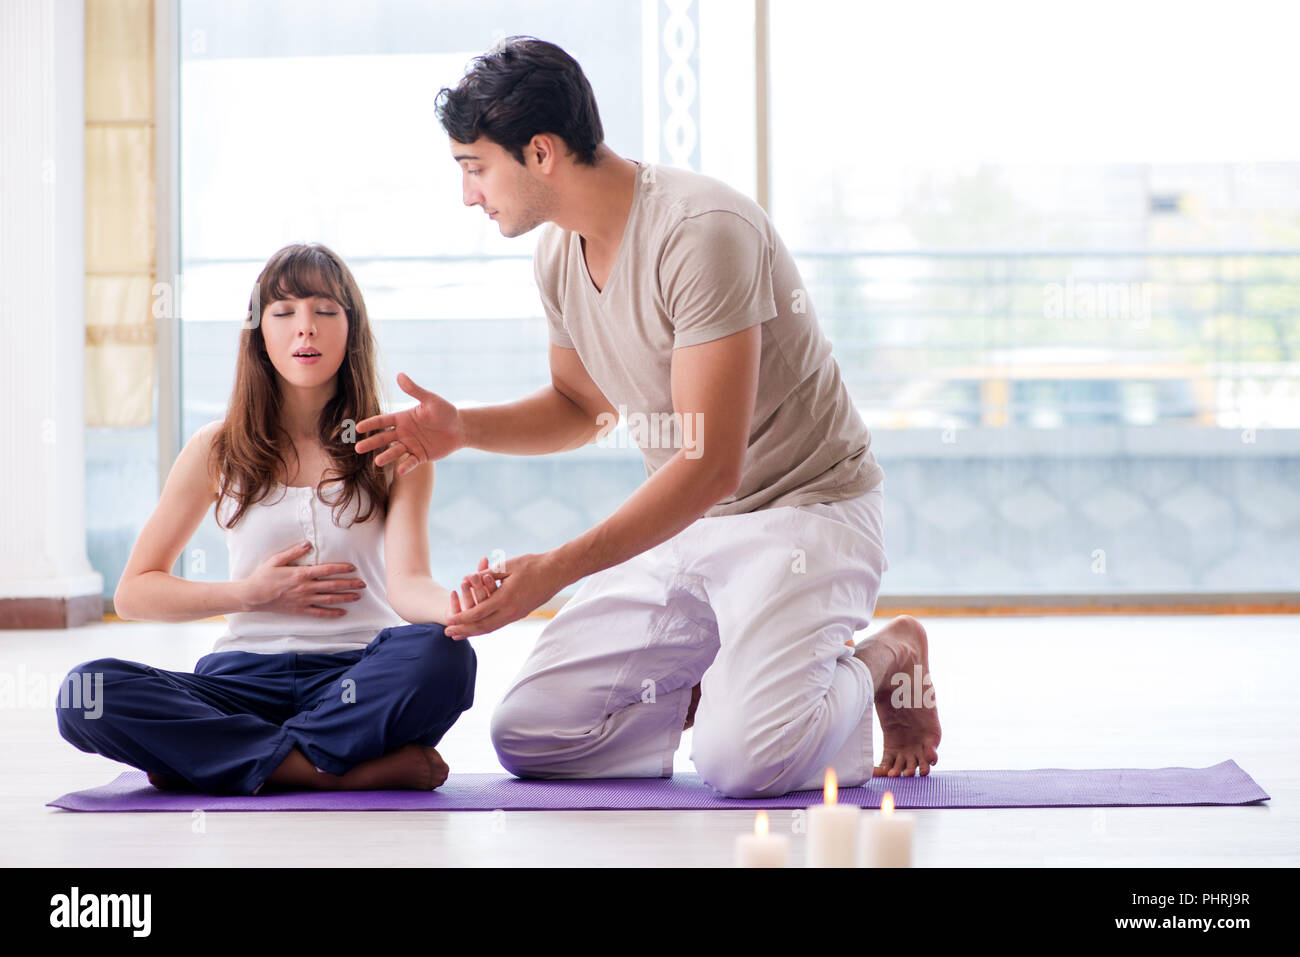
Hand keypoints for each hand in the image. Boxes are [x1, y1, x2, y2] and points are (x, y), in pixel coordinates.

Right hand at [239, 541, 365, 617]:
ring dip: (345, 597)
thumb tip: (308, 543)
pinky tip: (343, 613)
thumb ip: (293, 552)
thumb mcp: (276, 560)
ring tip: (358, 596)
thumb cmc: (263, 576)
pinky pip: (319, 613)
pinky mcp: (300, 610)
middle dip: (349, 584)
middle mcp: (305, 588)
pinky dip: (332, 613)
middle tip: (363, 583)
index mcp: (301, 574)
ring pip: (329, 599)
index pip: (326, 570)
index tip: (353, 567)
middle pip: (332, 585)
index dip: (341, 568)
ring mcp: (304, 600)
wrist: (253, 596)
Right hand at [354, 373, 465, 475]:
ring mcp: (411, 445)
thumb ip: (414, 390)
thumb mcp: (430, 400)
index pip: (383, 421)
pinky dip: (406, 466)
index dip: (371, 424)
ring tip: (377, 461)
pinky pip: (411, 462)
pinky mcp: (420, 456)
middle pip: (384, 438)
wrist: (460, 428)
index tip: (358, 427)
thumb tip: (400, 375)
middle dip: (371, 443)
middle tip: (358, 448)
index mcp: (403, 418)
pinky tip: (400, 470)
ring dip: (386, 456)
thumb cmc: (445, 411)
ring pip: (395, 451)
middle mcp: (404, 433)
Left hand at [445, 552, 567, 638]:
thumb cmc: (533, 565)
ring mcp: (517, 614)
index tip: (448, 621)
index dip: (461, 618)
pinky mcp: (521, 613)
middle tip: (448, 634)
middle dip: (464, 631)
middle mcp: (511, 612)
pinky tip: (479, 627)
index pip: (478, 613)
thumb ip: (486, 574)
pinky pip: (500, 624)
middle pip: (482, 627)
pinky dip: (486, 627)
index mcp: (505, 599)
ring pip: (492, 628)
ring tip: (460, 634)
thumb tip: (467, 578)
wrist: (557, 572)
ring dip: (474, 632)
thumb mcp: (507, 565)